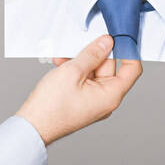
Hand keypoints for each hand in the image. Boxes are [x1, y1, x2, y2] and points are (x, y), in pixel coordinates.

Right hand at [15, 35, 141, 145]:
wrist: (32, 126)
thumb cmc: (51, 107)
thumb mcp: (73, 71)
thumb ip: (92, 54)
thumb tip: (107, 43)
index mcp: (111, 95)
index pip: (132, 69)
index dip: (127, 51)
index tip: (118, 38)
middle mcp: (105, 100)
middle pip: (109, 68)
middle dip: (93, 55)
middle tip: (78, 48)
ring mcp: (93, 101)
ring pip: (93, 72)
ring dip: (80, 62)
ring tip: (63, 60)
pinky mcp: (82, 101)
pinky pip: (84, 80)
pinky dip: (74, 71)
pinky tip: (61, 66)